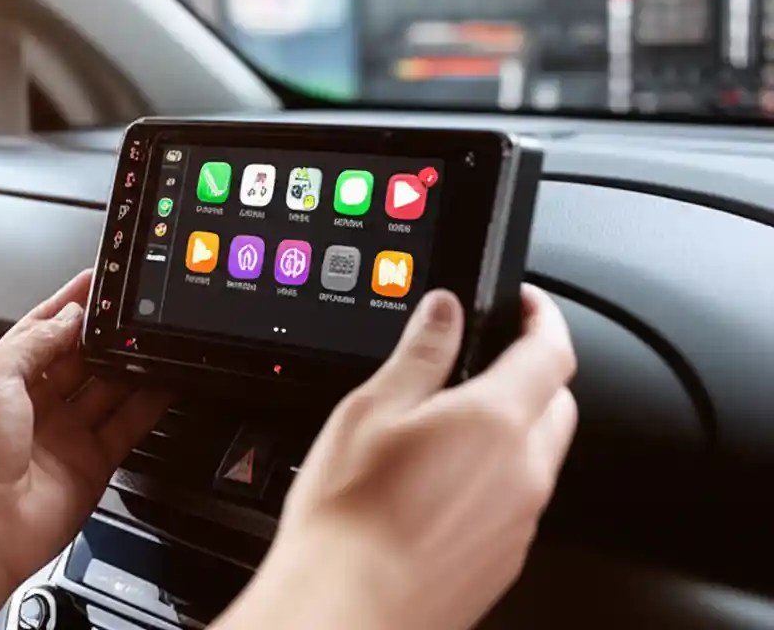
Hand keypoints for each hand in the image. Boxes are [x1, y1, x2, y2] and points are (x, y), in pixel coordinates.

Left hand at [0, 271, 169, 629]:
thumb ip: (35, 341)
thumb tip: (67, 317)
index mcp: (0, 379)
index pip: (40, 330)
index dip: (67, 306)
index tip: (95, 282)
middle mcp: (32, 406)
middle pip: (77, 358)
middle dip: (103, 335)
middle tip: (132, 312)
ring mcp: (63, 435)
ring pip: (106, 390)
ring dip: (129, 367)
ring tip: (153, 342)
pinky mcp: (90, 463)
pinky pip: (126, 426)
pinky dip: (147, 405)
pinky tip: (164, 383)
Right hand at [215, 286, 577, 629]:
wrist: (344, 608)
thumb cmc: (349, 518)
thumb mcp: (370, 411)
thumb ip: (421, 353)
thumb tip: (445, 310)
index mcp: (494, 421)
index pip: (551, 350)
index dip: (542, 316)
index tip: (523, 304)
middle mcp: (523, 471)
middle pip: (558, 403)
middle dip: (532, 372)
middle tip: (483, 361)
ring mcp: (520, 520)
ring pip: (539, 455)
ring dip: (513, 428)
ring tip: (446, 430)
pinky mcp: (506, 558)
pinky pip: (518, 501)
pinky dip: (496, 478)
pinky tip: (440, 487)